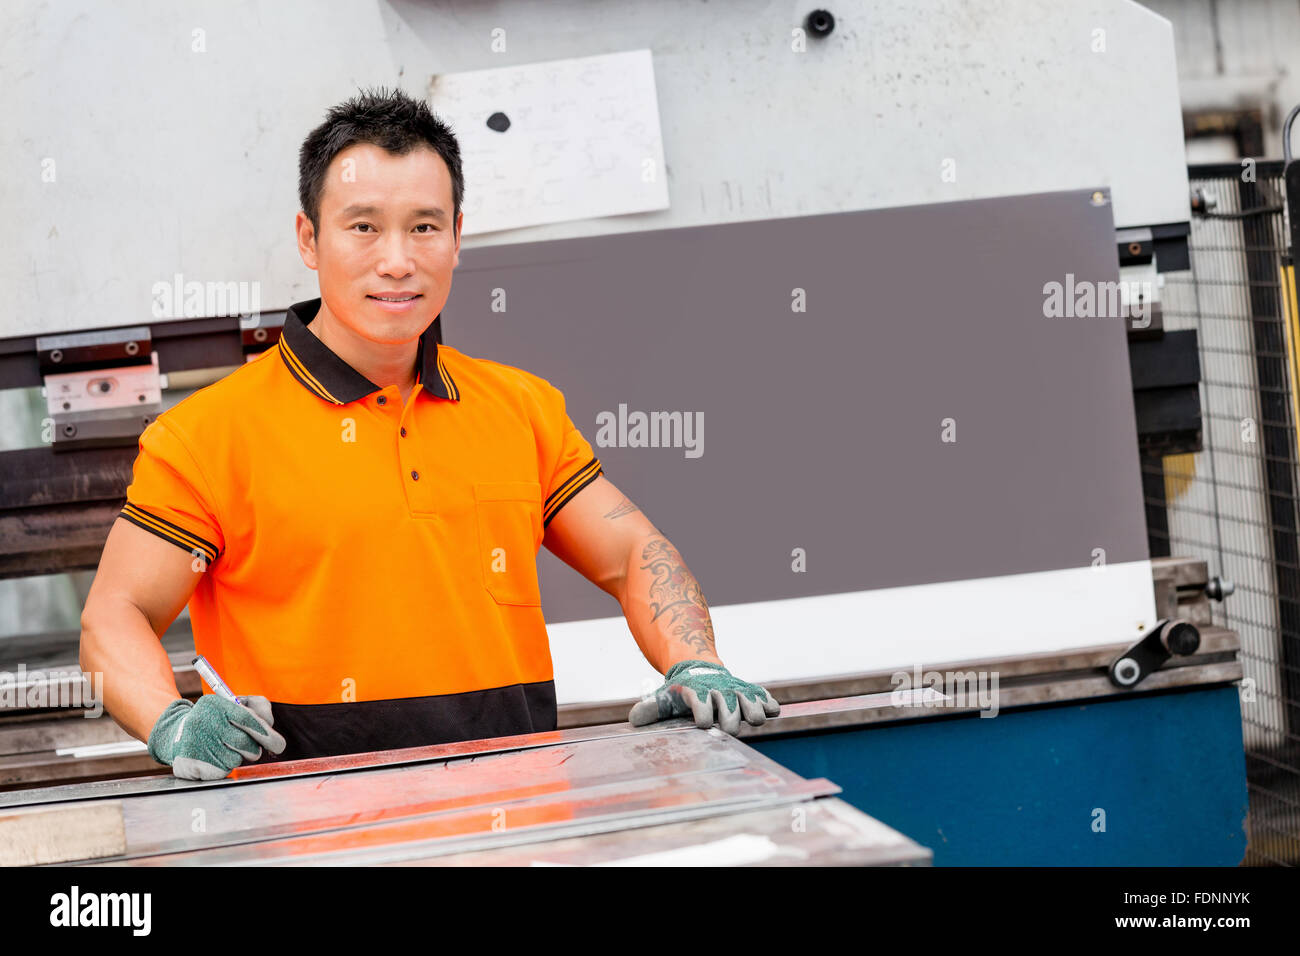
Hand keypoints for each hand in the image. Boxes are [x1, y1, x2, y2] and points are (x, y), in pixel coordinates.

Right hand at [146, 694, 285, 779]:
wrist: (176, 733)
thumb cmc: (216, 718)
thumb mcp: (235, 704)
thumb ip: (259, 707)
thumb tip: (270, 725)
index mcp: (215, 704)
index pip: (247, 719)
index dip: (266, 734)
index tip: (279, 745)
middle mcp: (202, 722)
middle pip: (245, 744)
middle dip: (253, 749)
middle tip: (248, 747)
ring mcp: (194, 744)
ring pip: (235, 760)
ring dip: (235, 757)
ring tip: (221, 748)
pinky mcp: (190, 764)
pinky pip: (221, 771)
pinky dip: (222, 767)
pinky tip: (211, 757)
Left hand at [628, 659, 779, 734]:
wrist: (699, 670)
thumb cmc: (680, 691)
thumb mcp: (664, 698)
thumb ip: (650, 708)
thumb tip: (633, 720)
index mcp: (697, 693)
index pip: (702, 706)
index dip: (704, 715)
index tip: (703, 724)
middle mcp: (719, 691)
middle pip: (730, 710)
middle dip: (730, 720)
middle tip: (728, 728)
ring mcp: (737, 690)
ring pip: (752, 703)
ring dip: (753, 712)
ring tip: (753, 719)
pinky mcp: (751, 691)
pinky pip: (766, 697)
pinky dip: (769, 704)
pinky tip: (770, 710)